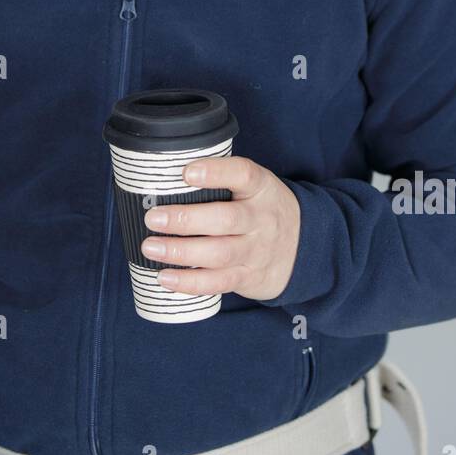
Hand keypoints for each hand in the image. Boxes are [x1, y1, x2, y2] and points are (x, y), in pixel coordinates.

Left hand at [141, 155, 301, 301]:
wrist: (304, 246)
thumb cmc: (262, 208)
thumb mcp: (255, 186)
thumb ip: (223, 180)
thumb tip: (168, 177)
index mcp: (261, 188)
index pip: (242, 174)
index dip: (215, 172)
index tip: (187, 172)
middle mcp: (261, 219)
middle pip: (225, 219)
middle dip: (186, 219)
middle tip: (154, 217)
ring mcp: (256, 251)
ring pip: (219, 254)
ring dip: (181, 252)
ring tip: (151, 247)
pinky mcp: (247, 276)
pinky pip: (217, 282)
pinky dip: (189, 282)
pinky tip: (165, 277)